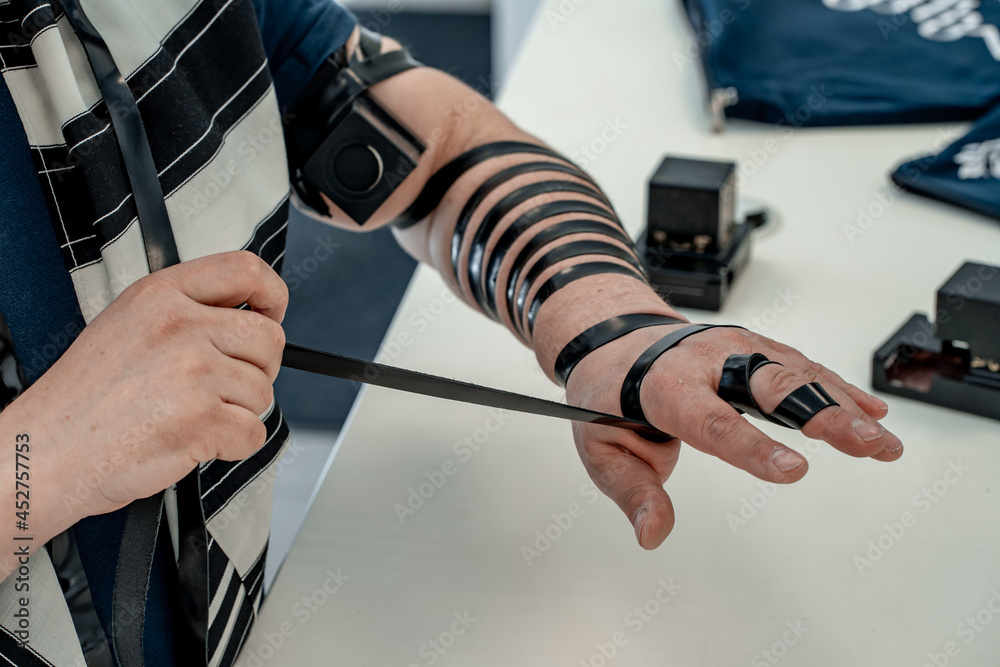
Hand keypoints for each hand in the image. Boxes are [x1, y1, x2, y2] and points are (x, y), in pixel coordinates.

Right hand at [7, 251, 287, 521]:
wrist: (46, 452)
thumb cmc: (83, 399)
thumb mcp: (126, 324)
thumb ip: (185, 311)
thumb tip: (243, 315)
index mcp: (161, 295)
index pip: (245, 270)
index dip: (272, 294)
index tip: (271, 313)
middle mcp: (180, 327)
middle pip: (269, 339)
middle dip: (259, 367)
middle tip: (226, 384)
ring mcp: (193, 373)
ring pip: (263, 390)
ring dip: (238, 410)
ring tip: (192, 414)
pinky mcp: (202, 420)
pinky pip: (253, 432)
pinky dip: (233, 445)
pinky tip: (195, 439)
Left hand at [565, 324, 900, 548]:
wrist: (612, 338)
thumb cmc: (606, 394)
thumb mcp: (600, 447)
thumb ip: (631, 489)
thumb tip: (653, 533)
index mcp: (666, 388)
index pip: (713, 421)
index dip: (752, 447)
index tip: (793, 470)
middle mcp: (708, 360)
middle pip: (771, 385)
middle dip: (822, 414)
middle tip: (865, 444)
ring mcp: (735, 348)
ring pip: (796, 373)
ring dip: (844, 406)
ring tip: (883, 443)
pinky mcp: (755, 347)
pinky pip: (801, 367)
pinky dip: (838, 388)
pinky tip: (871, 413)